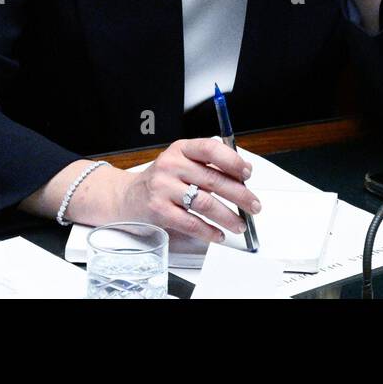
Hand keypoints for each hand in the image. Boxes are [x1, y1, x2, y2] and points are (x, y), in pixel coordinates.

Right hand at [116, 138, 261, 242]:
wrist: (128, 197)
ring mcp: (163, 188)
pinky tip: (218, 234)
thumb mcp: (182, 162)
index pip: (211, 149)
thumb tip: (243, 173)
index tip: (248, 174)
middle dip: (240, 195)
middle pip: (213, 180)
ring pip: (205, 203)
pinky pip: (191, 223)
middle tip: (253, 205)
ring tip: (239, 224)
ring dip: (228, 217)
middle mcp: (171, 165)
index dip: (233, 161)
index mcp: (181, 149)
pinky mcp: (159, 210)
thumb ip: (208, 165)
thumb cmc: (161, 180)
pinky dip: (209, 231)